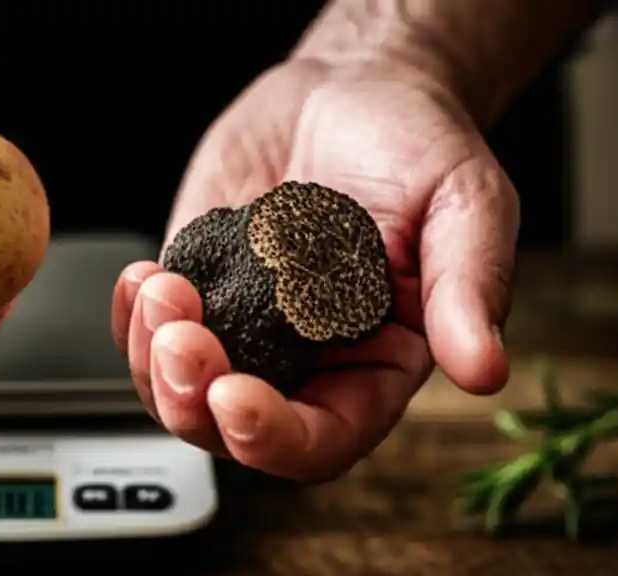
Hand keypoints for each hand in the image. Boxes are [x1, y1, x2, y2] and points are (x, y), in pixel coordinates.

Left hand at [112, 58, 516, 481]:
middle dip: (191, 399)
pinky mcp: (196, 292)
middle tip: (182, 337)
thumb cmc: (420, 149)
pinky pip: (147, 333)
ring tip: (157, 290)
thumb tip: (485, 370)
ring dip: (151, 360)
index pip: (320, 442)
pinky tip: (140, 277)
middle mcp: (301, 366)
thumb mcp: (466, 204)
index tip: (236, 397)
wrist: (355, 91)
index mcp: (373, 368)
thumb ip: (470, 286)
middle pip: (229, 432)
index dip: (274, 439)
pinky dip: (131, 318)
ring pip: (175, 390)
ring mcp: (239, 331)